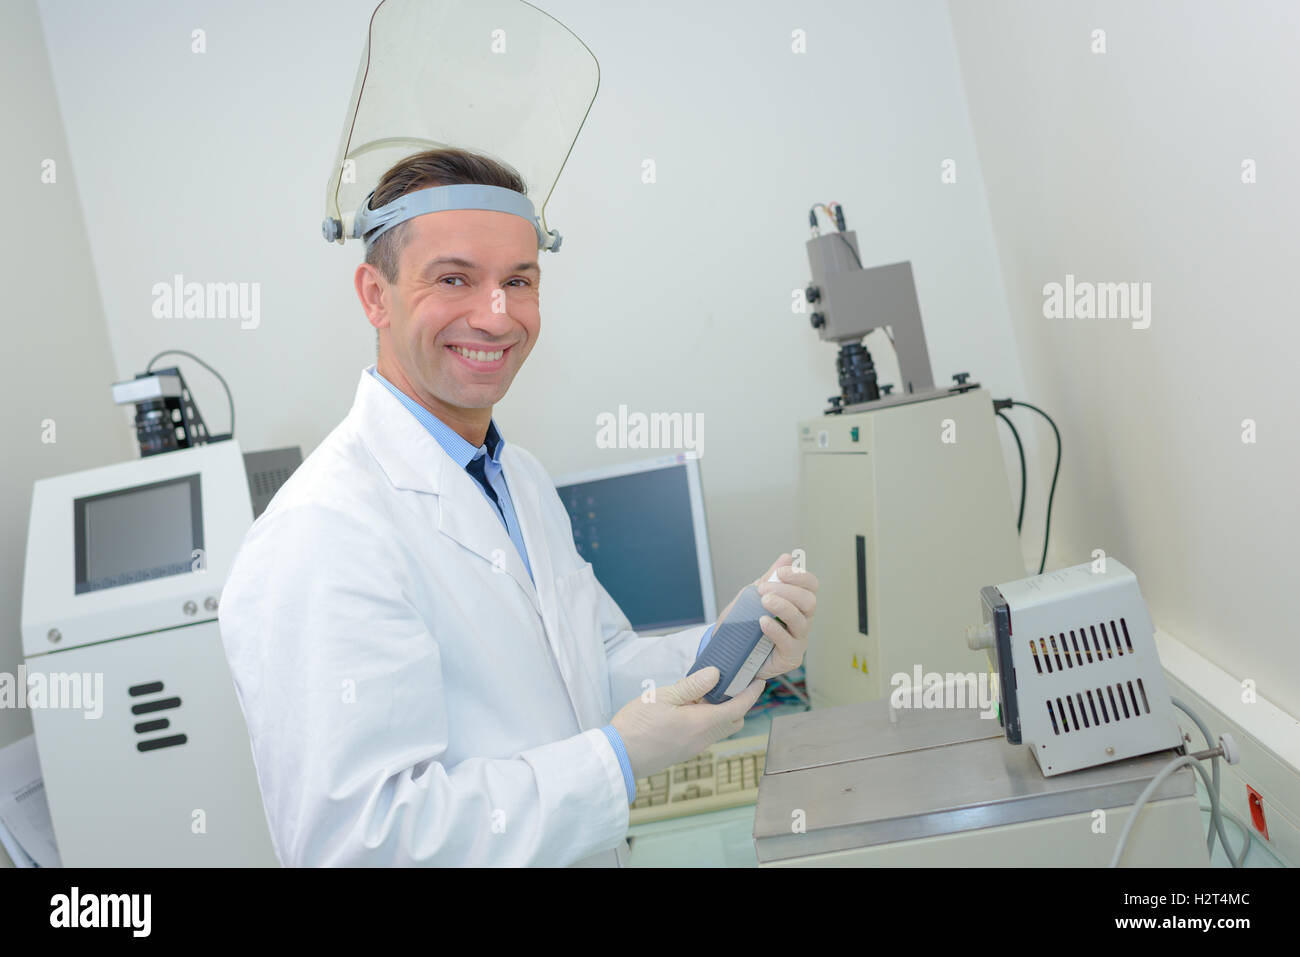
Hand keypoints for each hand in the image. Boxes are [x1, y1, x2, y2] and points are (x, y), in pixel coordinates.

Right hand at [609, 668, 763, 780]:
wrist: (618, 757)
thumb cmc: (637, 725)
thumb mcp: (664, 697)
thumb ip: (692, 686)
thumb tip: (717, 674)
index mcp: (702, 723)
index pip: (738, 708)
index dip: (752, 693)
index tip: (759, 680)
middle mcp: (703, 739)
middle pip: (734, 720)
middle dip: (739, 702)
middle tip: (733, 681)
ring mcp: (694, 747)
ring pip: (720, 728)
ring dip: (723, 711)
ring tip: (708, 691)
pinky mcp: (684, 751)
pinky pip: (707, 734)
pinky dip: (710, 719)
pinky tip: (692, 707)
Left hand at [716, 554, 818, 680]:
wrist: (729, 652)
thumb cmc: (744, 626)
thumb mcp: (753, 597)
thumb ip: (770, 579)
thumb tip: (786, 557)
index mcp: (797, 604)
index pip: (811, 586)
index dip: (799, 577)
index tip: (780, 573)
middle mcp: (802, 621)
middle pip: (809, 602)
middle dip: (787, 591)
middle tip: (764, 590)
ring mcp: (798, 640)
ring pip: (801, 621)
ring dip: (782, 607)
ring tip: (764, 602)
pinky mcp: (790, 657)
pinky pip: (788, 642)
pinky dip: (776, 629)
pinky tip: (763, 622)